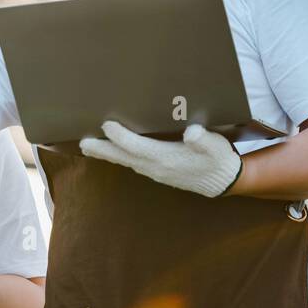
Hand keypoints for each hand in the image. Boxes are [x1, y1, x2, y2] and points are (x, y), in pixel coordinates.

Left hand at [79, 121, 242, 197]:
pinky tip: (113, 153)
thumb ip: (203, 139)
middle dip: (102, 149)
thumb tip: (193, 132)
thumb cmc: (219, 159)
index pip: (137, 146)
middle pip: (123, 157)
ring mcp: (156, 172)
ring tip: (89, 147)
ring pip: (126, 162)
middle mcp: (156, 167)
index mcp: (167, 158)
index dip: (120, 136)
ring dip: (107, 154)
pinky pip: (132, 164)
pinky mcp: (158, 173)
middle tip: (82, 143)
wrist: (224, 182)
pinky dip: (119, 158)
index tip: (106, 124)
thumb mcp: (216, 146)